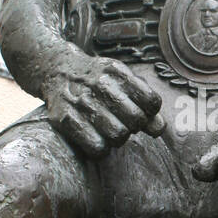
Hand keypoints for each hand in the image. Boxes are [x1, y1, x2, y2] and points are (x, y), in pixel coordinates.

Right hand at [43, 48, 164, 157]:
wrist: (57, 69)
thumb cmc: (97, 79)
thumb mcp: (121, 80)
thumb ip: (144, 101)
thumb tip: (159, 128)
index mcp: (117, 72)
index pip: (151, 101)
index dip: (150, 111)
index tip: (142, 111)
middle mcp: (100, 84)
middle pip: (136, 120)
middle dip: (135, 126)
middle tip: (125, 123)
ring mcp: (82, 101)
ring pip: (118, 135)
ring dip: (119, 138)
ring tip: (111, 130)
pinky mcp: (65, 118)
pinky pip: (97, 147)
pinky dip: (102, 148)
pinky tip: (98, 139)